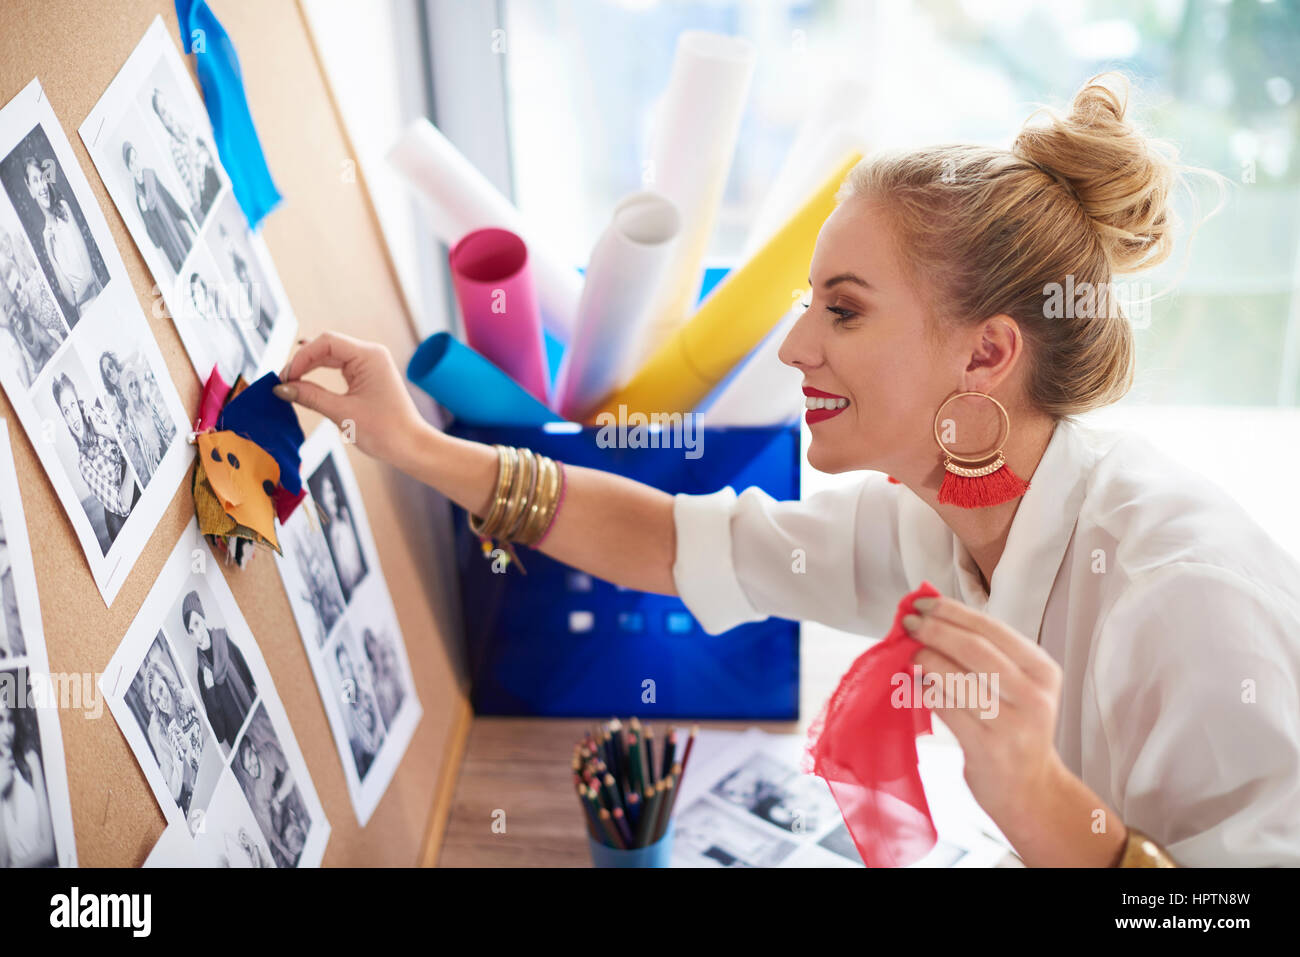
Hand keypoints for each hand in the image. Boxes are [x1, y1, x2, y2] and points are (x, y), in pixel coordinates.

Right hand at [273, 331, 430, 470]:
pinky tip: (306, 383)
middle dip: (303, 362)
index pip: (327, 342)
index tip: (286, 377)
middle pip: (327, 346)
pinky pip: (338, 367)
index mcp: (370, 356)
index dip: (302, 357)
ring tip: (291, 385)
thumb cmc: (387, 431)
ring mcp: (370, 364)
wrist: (410, 446)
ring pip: (331, 356)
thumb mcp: (342, 413)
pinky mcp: (367, 376)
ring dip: (310, 368)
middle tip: (284, 383)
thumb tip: (282, 388)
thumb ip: (310, 397)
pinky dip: (321, 375)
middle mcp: (371, 355)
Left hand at [904, 595, 1063, 820]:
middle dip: (935, 630)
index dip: (953, 612)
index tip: (923, 602)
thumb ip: (985, 653)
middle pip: (974, 649)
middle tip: (909, 623)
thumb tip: (933, 614)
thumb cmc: (1015, 726)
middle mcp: (1032, 696)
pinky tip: (917, 685)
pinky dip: (927, 692)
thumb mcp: (1018, 686)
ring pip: (956, 679)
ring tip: (911, 655)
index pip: (991, 629)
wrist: (1030, 789)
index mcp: (1042, 671)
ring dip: (927, 661)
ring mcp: (1011, 724)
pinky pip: (946, 709)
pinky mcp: (987, 748)